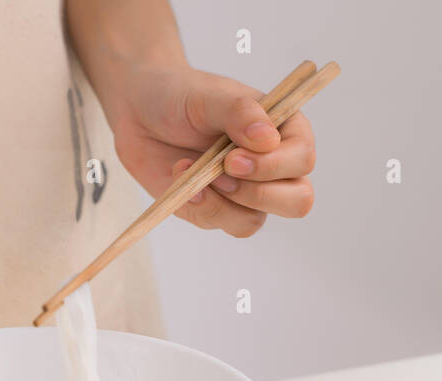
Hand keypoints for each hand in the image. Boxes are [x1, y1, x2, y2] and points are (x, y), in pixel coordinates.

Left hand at [109, 64, 315, 236]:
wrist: (139, 112)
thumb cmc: (181, 95)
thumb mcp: (209, 95)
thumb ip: (240, 112)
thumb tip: (268, 139)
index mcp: (284, 130)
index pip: (302, 159)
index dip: (273, 166)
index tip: (233, 157)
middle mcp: (274, 165)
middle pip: (296, 200)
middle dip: (257, 193)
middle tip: (220, 171)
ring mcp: (247, 192)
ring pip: (255, 220)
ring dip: (222, 202)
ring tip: (193, 172)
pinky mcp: (218, 209)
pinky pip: (222, 224)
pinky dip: (202, 208)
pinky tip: (183, 183)